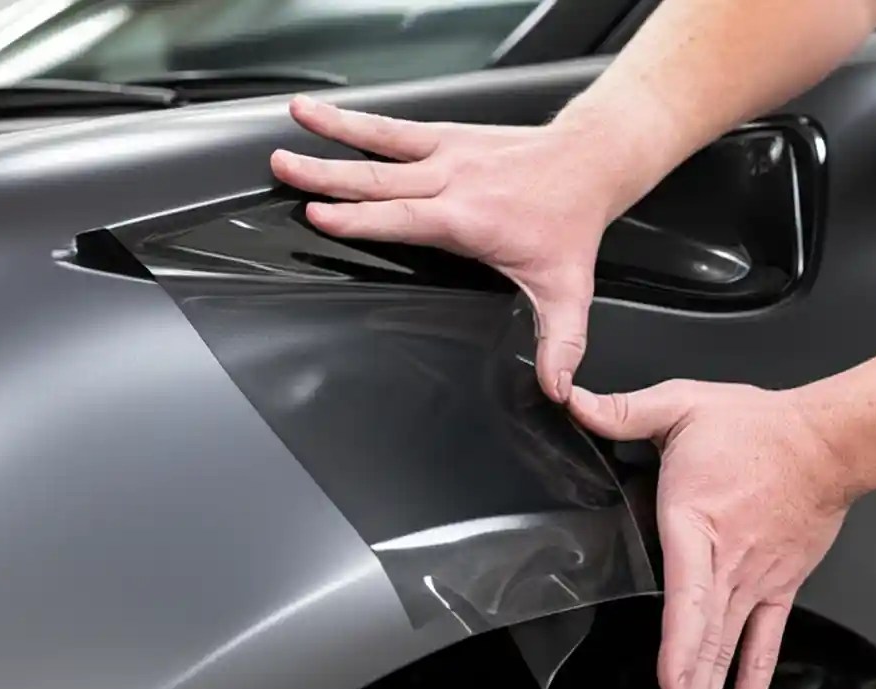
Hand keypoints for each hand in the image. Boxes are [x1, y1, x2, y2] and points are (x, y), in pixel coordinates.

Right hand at [272, 96, 636, 402]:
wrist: (590, 163)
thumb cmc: (571, 224)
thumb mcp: (568, 291)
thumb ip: (560, 344)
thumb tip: (557, 388)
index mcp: (470, 219)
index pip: (404, 219)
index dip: (360, 219)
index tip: (320, 216)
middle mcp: (453, 181)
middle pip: (379, 180)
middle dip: (328, 176)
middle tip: (284, 168)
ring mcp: (448, 154)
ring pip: (380, 144)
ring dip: (333, 134)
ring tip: (292, 124)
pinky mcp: (448, 135)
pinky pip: (396, 127)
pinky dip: (358, 119)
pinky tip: (323, 112)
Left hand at [569, 380, 857, 688]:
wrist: (826, 440)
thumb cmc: (758, 426)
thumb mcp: (682, 404)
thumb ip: (623, 410)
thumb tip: (574, 403)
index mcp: (697, 521)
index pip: (689, 593)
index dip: (680, 644)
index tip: (673, 683)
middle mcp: (730, 560)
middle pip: (708, 635)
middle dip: (692, 687)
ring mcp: (756, 579)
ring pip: (731, 647)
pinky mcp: (778, 587)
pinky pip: (765, 644)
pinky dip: (753, 683)